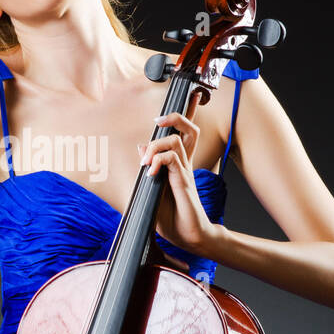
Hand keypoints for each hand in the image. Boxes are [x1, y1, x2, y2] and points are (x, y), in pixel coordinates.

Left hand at [138, 112, 218, 258]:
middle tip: (157, 120)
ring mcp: (185, 172)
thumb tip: (141, 146)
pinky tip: (151, 173)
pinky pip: (171, 159)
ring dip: (156, 145)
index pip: (185, 134)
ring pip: (175, 140)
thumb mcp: (152, 190)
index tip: (192, 95)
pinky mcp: (184, 182)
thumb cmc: (173, 218)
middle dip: (175, 116)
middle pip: (188, 129)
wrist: (189, 238)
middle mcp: (184, 165)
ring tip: (146, 163)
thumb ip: (148, 167)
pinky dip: (157, 160)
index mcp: (178, 166)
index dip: (188, 113)